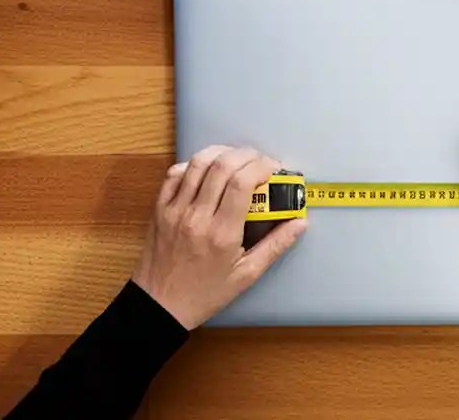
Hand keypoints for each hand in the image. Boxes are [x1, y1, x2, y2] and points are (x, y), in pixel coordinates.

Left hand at [132, 146, 307, 328]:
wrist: (159, 305)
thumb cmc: (205, 293)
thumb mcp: (246, 275)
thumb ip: (275, 246)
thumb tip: (300, 222)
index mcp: (222, 233)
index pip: (242, 182)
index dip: (262, 166)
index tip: (274, 170)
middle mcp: (197, 216)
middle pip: (222, 165)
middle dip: (247, 155)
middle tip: (261, 162)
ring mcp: (175, 210)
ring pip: (198, 163)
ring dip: (222, 153)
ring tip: (237, 159)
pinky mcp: (159, 209)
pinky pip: (175, 174)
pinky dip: (194, 165)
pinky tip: (208, 170)